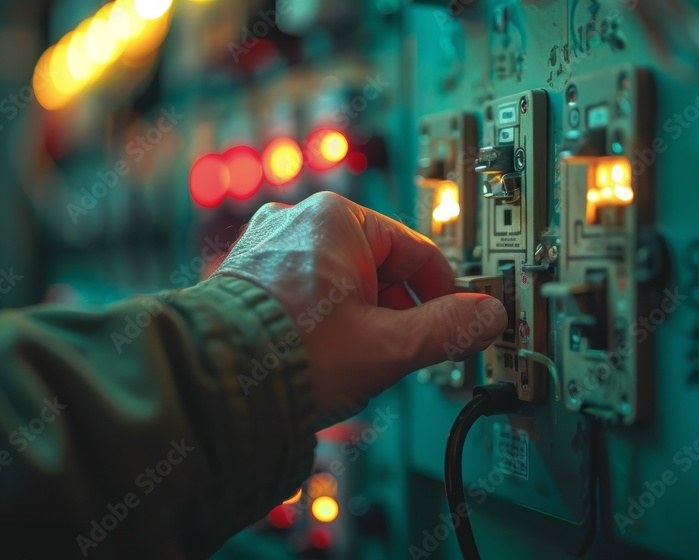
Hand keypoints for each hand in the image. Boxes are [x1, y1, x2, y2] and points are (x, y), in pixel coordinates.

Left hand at [214, 192, 506, 425]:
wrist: (211, 385)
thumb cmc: (289, 358)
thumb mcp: (388, 346)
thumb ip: (448, 328)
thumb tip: (487, 317)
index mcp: (336, 219)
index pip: (418, 251)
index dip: (445, 293)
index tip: (455, 322)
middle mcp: (297, 220)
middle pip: (379, 265)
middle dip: (395, 310)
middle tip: (400, 350)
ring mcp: (266, 244)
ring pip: (341, 279)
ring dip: (360, 316)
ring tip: (353, 357)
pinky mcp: (246, 272)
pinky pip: (305, 288)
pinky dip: (323, 316)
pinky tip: (320, 351)